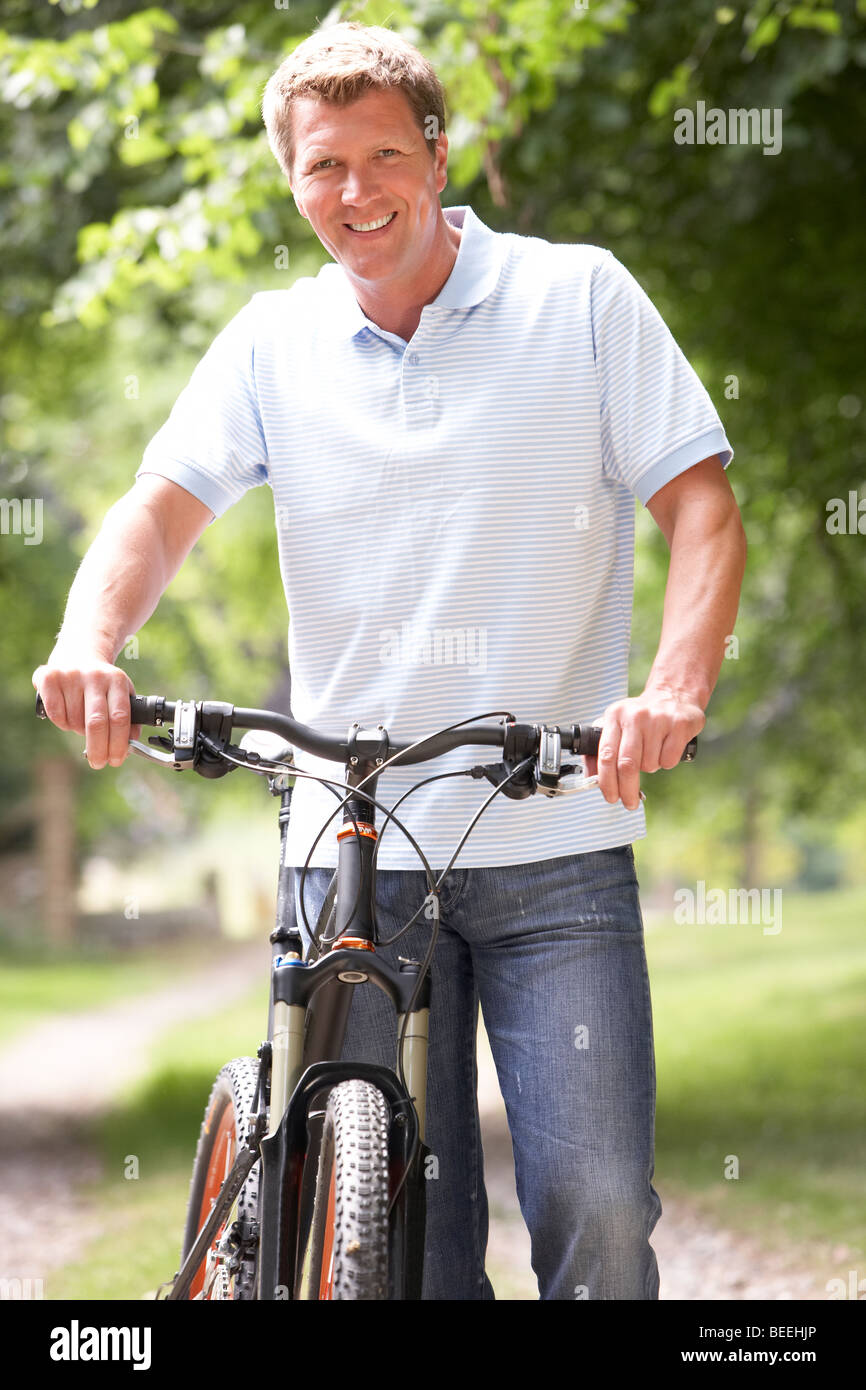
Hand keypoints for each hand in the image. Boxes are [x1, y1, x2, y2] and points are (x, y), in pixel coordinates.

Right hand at [32, 650, 139, 768]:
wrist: (78, 654)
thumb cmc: (102, 684)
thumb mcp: (121, 694)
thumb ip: (129, 719)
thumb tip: (129, 747)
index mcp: (117, 681)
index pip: (120, 718)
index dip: (118, 744)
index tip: (116, 760)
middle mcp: (96, 676)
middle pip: (96, 723)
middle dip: (98, 749)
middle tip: (98, 763)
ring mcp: (72, 675)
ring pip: (74, 721)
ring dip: (78, 731)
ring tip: (81, 720)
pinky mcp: (49, 677)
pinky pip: (56, 715)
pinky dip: (62, 723)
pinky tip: (67, 713)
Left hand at [582, 689, 704, 809]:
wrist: (673, 694)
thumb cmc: (641, 717)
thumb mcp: (616, 725)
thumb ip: (600, 749)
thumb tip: (591, 777)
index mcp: (615, 715)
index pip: (606, 755)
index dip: (606, 781)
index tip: (610, 797)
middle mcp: (635, 716)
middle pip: (627, 765)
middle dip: (627, 790)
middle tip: (629, 802)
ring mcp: (658, 719)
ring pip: (650, 765)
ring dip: (650, 767)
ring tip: (652, 751)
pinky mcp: (679, 725)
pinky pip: (669, 761)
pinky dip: (667, 762)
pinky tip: (666, 747)